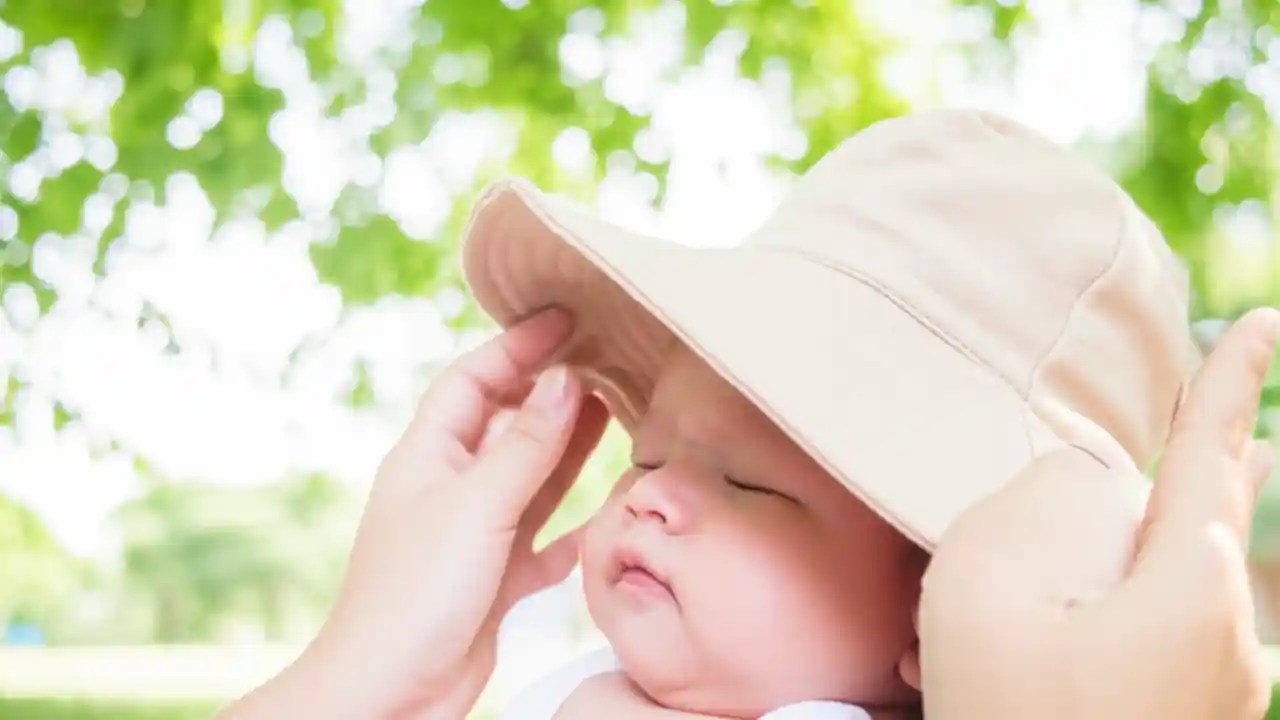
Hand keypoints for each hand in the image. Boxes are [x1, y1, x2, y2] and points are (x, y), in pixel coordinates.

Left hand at [221, 307, 608, 719]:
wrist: (387, 695)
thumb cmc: (414, 595)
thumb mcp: (477, 506)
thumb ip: (527, 445)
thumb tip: (568, 378)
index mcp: (429, 456)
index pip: (474, 379)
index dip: (518, 345)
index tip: (568, 319)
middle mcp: (451, 488)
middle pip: (506, 422)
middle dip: (550, 390)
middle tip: (605, 361)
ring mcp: (474, 535)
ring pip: (529, 477)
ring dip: (567, 447)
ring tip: (614, 410)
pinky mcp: (494, 581)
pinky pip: (543, 541)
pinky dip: (572, 525)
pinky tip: (602, 514)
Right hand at [918, 307, 1279, 718]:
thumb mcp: (982, 592)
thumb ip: (1032, 503)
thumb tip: (1084, 484)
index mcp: (1191, 590)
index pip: (1212, 457)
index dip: (1232, 380)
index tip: (1262, 319)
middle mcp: (1230, 637)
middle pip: (1214, 520)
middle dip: (1213, 463)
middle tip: (1236, 418)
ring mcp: (1219, 691)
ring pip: (1174, 588)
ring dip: (1119, 567)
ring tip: (1070, 569)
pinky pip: (1161, 644)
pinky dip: (1109, 621)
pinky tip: (1041, 647)